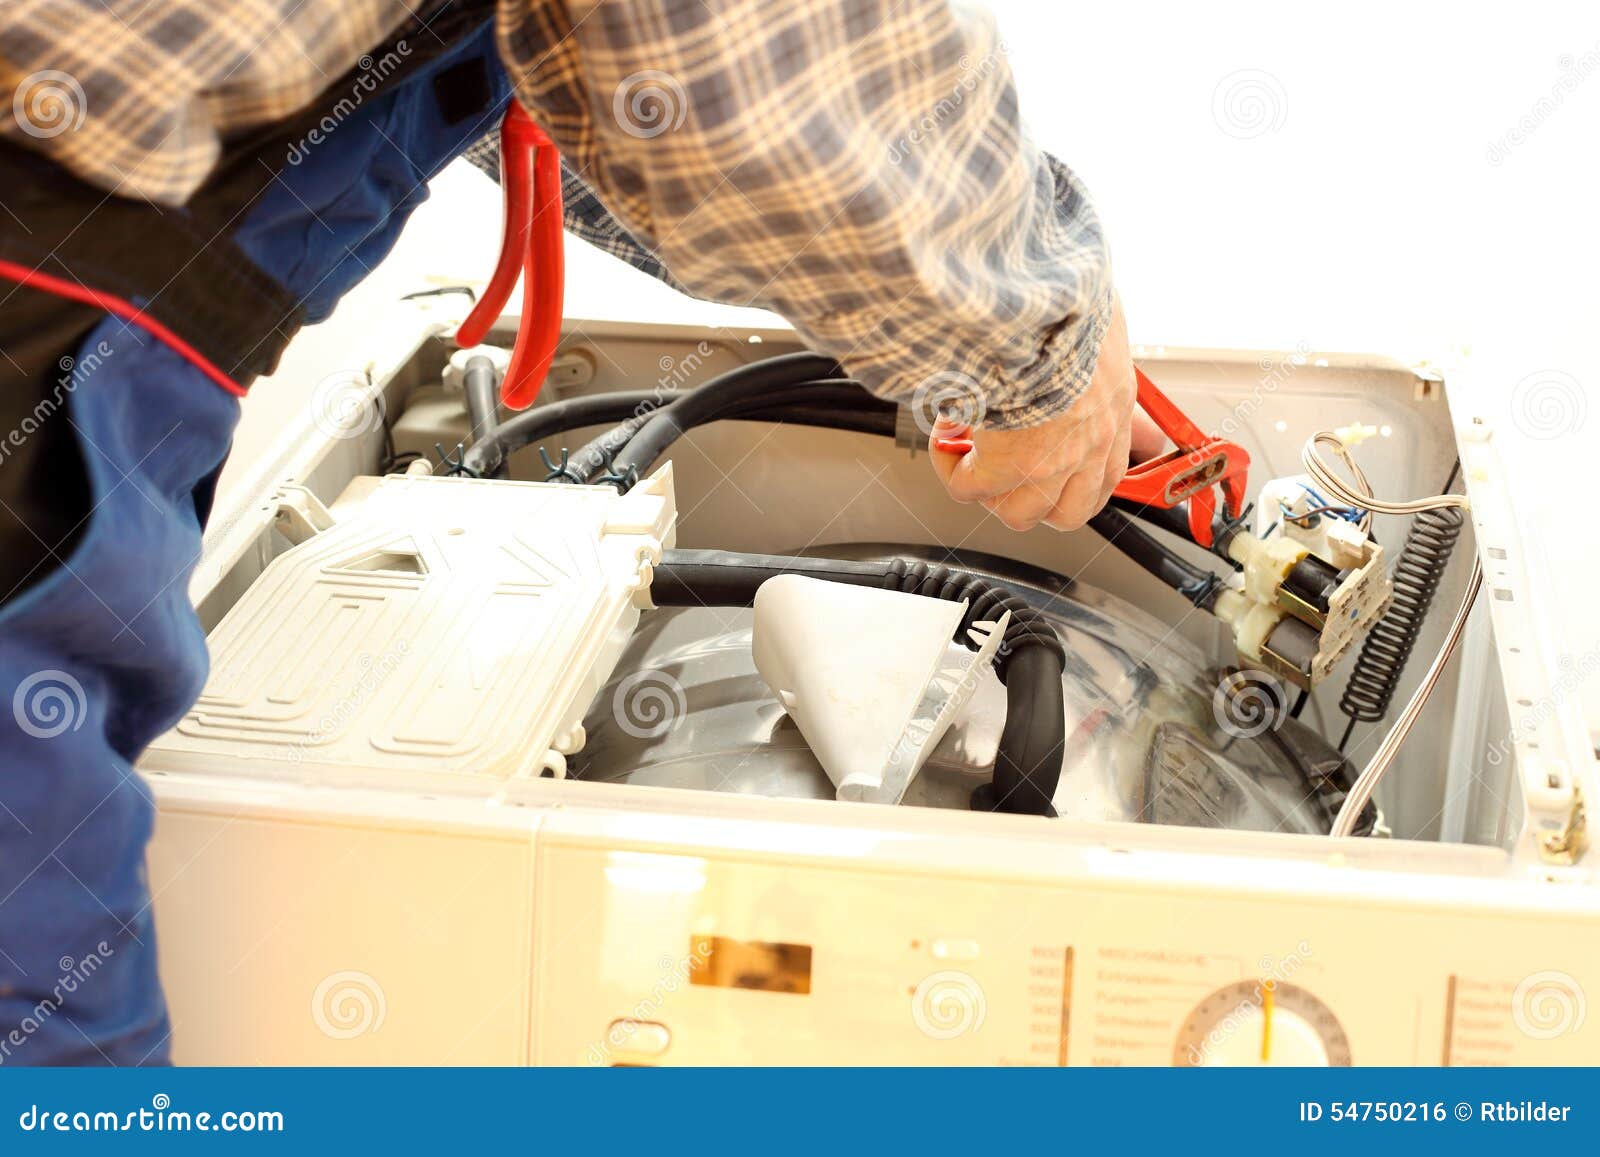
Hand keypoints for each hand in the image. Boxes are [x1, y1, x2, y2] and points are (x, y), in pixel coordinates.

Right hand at [928, 296, 1162, 530]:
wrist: (1041, 302)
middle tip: (1002, 464)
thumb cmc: (1069, 297)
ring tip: (969, 448)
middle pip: (1065, 514)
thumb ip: (1085, 336)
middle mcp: (1091, 446)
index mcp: (1114, 408)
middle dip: (1030, 497)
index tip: (1046, 464)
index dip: (1072, 480)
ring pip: (1016, 513)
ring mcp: (1052, 463)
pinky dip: (950, 465)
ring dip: (988, 487)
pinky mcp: (1009, 467)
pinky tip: (946, 429)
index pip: (1107, 475)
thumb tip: (1067, 319)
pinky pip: (967, 488)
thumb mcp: (1096, 312)